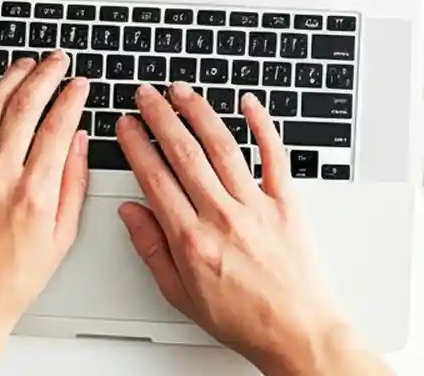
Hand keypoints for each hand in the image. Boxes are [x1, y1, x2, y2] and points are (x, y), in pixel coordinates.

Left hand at [0, 53, 89, 375]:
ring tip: (25, 65)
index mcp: (34, 193)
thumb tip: (77, 141)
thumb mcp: (62, 237)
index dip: (72, 96)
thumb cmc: (12, 279)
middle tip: (56, 62)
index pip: (58, 125)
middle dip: (45, 75)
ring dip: (10, 78)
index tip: (80, 84)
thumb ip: (72, 183)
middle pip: (24, 105)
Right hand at [116, 83, 388, 375]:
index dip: (136, 145)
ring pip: (222, 146)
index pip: (154, 177)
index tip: (126, 125)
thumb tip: (130, 213)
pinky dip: (262, 125)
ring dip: (199, 112)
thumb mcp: (180, 294)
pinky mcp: (287, 203)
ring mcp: (256, 206)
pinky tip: (248, 103)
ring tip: (181, 91)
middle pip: (183, 153)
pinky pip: (274, 155)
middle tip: (146, 95)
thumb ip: (152, 249)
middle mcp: (222, 216)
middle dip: (160, 117)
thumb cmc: (243, 319)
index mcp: (191, 239)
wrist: (297, 333)